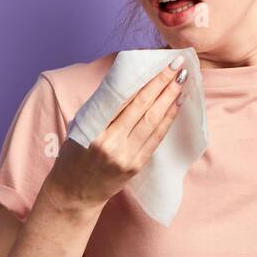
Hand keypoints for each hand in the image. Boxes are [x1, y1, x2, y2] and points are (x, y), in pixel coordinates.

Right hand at [49, 57, 186, 210]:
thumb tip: (130, 80)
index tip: (159, 64)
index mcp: (93, 127)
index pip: (123, 98)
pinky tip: (176, 105)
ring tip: (181, 81)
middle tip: (177, 65)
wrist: (74, 192)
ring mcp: (125, 155)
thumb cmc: (74, 154)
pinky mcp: (136, 166)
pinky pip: (155, 139)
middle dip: (162, 84)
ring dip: (169, 99)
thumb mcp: (80, 125)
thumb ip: (103, 106)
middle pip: (141, 107)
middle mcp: (110, 141)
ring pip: (152, 122)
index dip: (144, 80)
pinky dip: (167, 120)